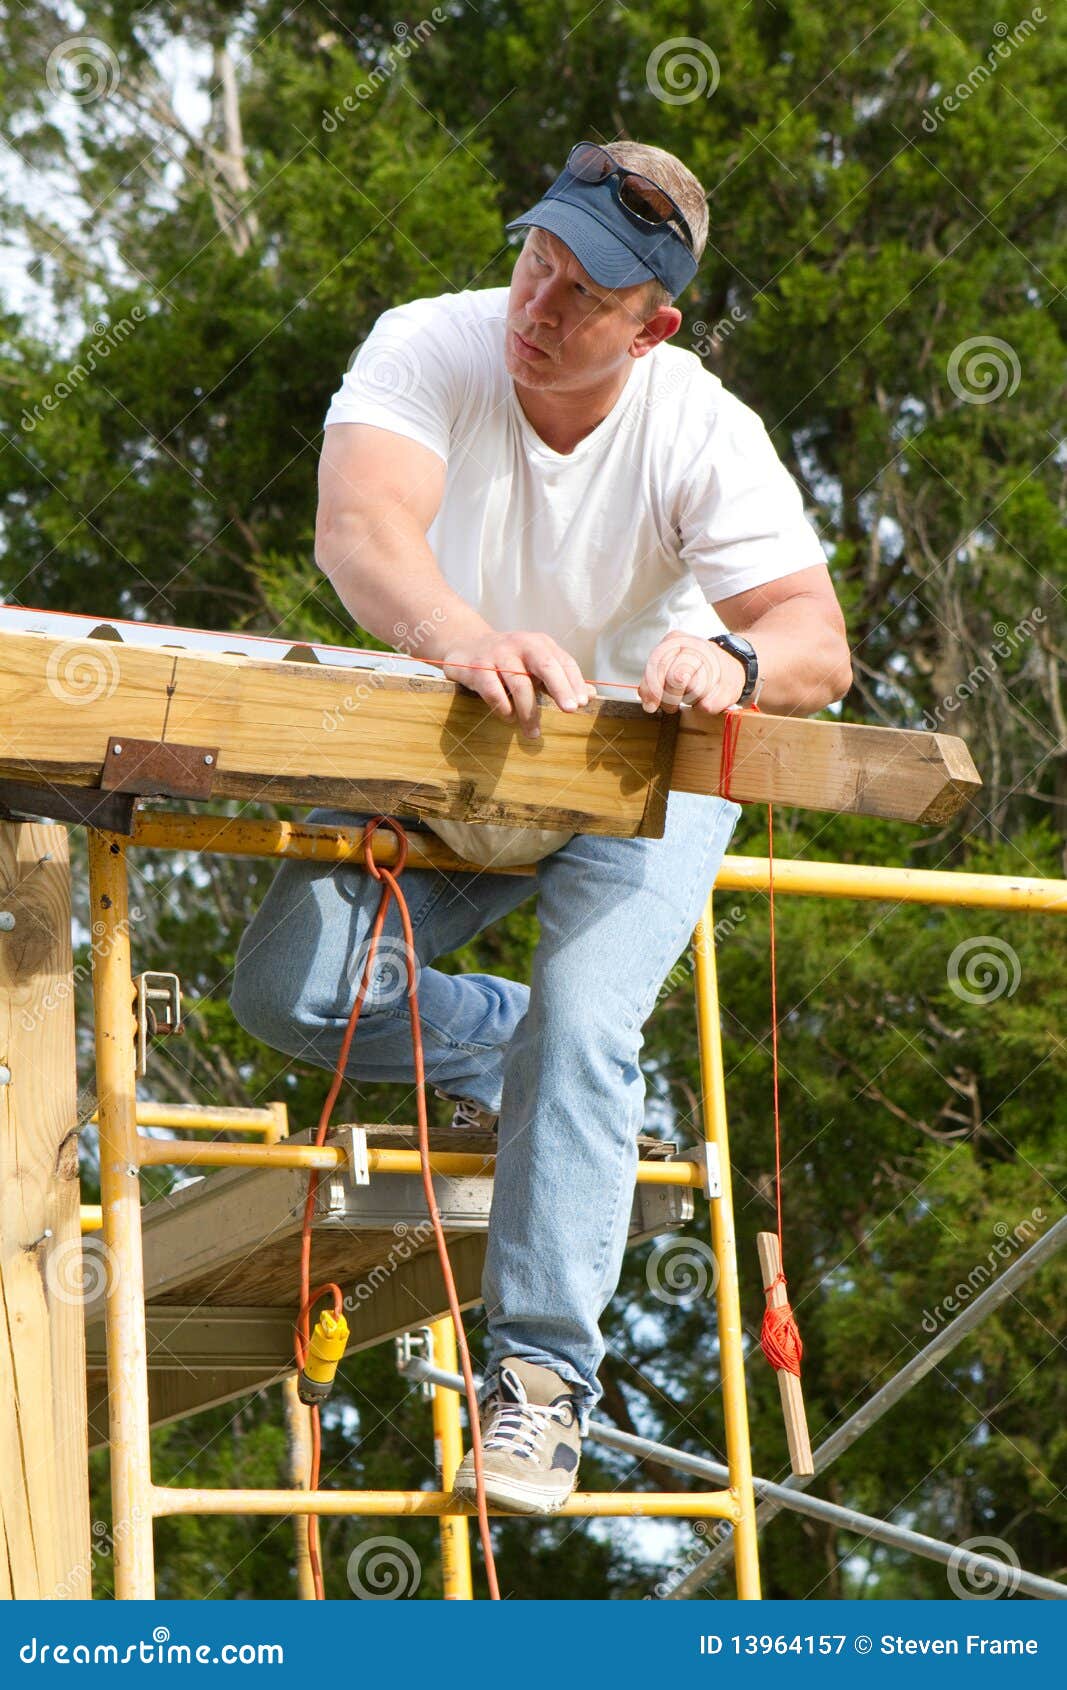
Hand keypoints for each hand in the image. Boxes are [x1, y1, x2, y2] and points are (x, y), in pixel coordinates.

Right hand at [441, 630, 595, 738]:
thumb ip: (561, 678)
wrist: (466, 644)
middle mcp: (520, 644)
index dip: (575, 682)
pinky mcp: (477, 667)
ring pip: (519, 683)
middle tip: (570, 710)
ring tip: (533, 732)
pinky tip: (509, 718)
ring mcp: (497, 654)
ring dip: (529, 712)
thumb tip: (591, 695)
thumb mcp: (535, 664)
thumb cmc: (509, 660)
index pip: (563, 661)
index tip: (582, 703)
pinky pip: (494, 691)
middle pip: (546, 665)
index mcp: (539, 643)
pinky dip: (503, 708)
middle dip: (560, 689)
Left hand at [639, 632, 746, 715]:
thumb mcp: (668, 665)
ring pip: (693, 692)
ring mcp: (716, 664)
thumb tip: (647, 701)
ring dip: (688, 700)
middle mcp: (696, 647)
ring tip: (693, 693)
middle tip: (671, 704)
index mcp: (676, 640)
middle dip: (669, 698)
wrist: (732, 664)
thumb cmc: (694, 667)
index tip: (650, 705)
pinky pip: (707, 705)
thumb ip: (653, 679)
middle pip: (675, 678)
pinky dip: (702, 707)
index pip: (658, 665)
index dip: (652, 689)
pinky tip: (706, 697)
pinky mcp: (729, 685)